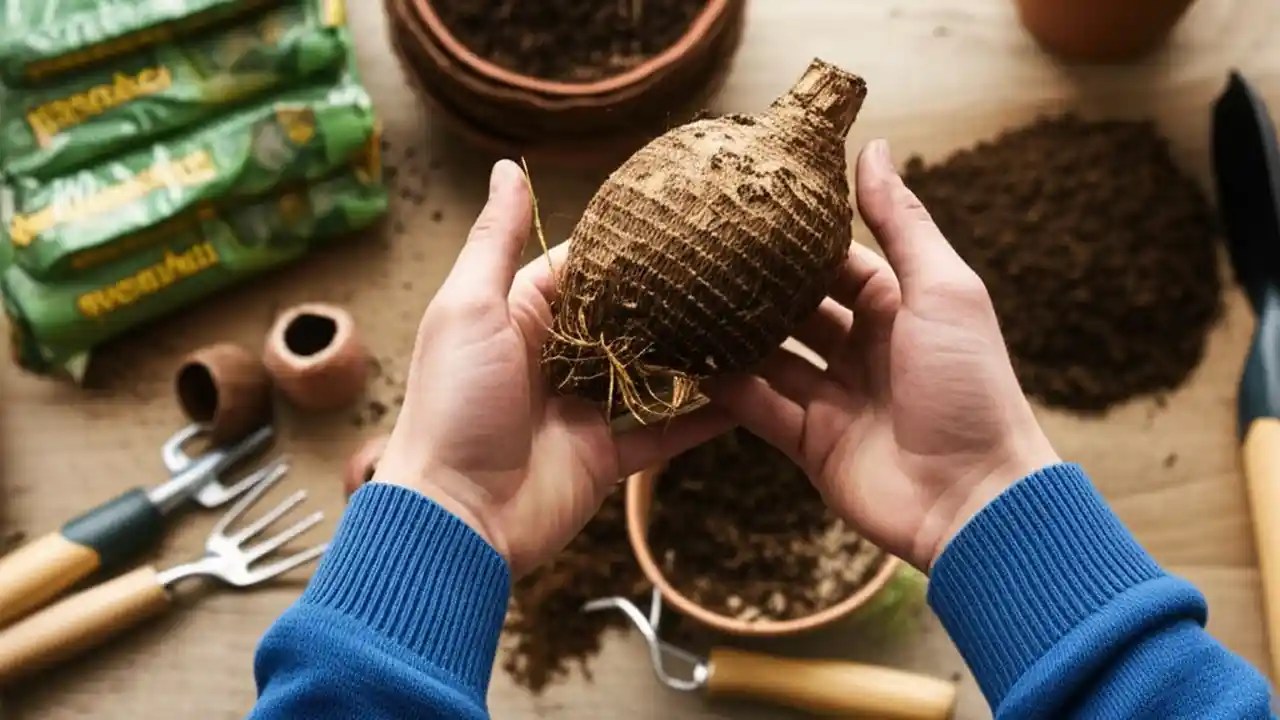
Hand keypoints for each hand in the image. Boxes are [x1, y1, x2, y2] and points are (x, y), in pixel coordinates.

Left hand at [374, 160, 730, 576]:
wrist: (454, 518)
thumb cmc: (453, 406)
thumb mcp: (468, 309)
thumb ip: (494, 241)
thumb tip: (507, 168)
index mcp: (519, 316)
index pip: (582, 267)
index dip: (626, 245)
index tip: (682, 216)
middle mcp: (555, 359)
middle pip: (625, 318)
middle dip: (671, 296)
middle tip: (734, 264)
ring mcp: (584, 410)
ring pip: (652, 372)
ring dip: (695, 353)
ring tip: (752, 318)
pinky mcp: (607, 457)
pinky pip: (665, 431)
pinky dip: (704, 418)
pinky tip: (751, 394)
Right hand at [704, 140, 1059, 569]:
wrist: (972, 499)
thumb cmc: (968, 386)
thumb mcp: (943, 290)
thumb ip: (902, 222)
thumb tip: (875, 145)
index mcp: (900, 310)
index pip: (840, 263)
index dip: (800, 240)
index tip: (749, 210)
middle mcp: (864, 351)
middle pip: (799, 309)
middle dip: (756, 286)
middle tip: (699, 253)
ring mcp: (834, 399)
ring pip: (771, 358)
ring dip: (733, 335)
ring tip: (679, 301)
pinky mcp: (810, 445)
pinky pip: (759, 408)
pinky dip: (727, 388)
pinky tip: (687, 361)